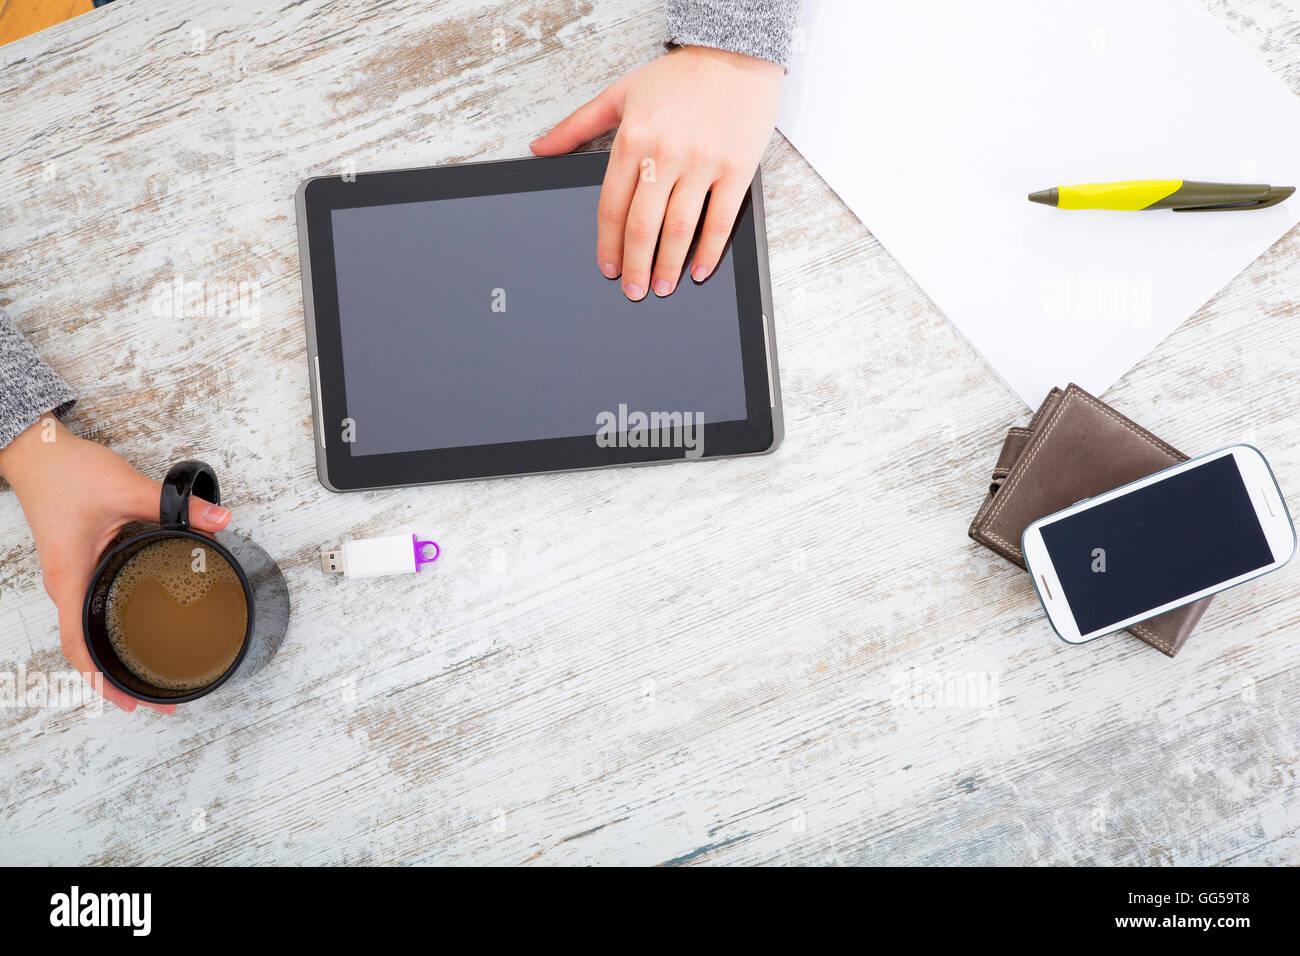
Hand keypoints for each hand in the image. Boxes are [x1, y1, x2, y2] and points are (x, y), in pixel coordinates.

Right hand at [0, 416, 230, 712]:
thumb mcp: (125, 486)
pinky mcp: (76, 565)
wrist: (36, 451)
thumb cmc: (67, 472)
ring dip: (112, 658)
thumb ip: (174, 504)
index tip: (130, 702)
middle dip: (115, 679)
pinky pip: (87, 611)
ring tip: (146, 679)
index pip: (77, 642)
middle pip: (83, 648)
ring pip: (84, 632)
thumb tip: (219, 520)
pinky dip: (108, 631)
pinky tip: (134, 634)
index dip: (101, 679)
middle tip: (155, 701)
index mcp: (70, 574)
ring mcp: (69, 577)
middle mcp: (65, 583)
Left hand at [531, 45, 782, 299]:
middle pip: (642, 227)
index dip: (607, 245)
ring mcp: (702, 163)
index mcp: (632, 139)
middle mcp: (665, 154)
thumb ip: (577, 126)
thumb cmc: (678, 77)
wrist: (734, 52)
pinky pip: (719, 220)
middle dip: (635, 267)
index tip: (607, 269)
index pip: (612, 207)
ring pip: (679, 230)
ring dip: (668, 266)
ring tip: (663, 288)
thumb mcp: (619, 94)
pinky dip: (708, 252)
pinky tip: (698, 271)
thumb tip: (540, 148)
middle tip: (633, 291)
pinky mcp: (736, 168)